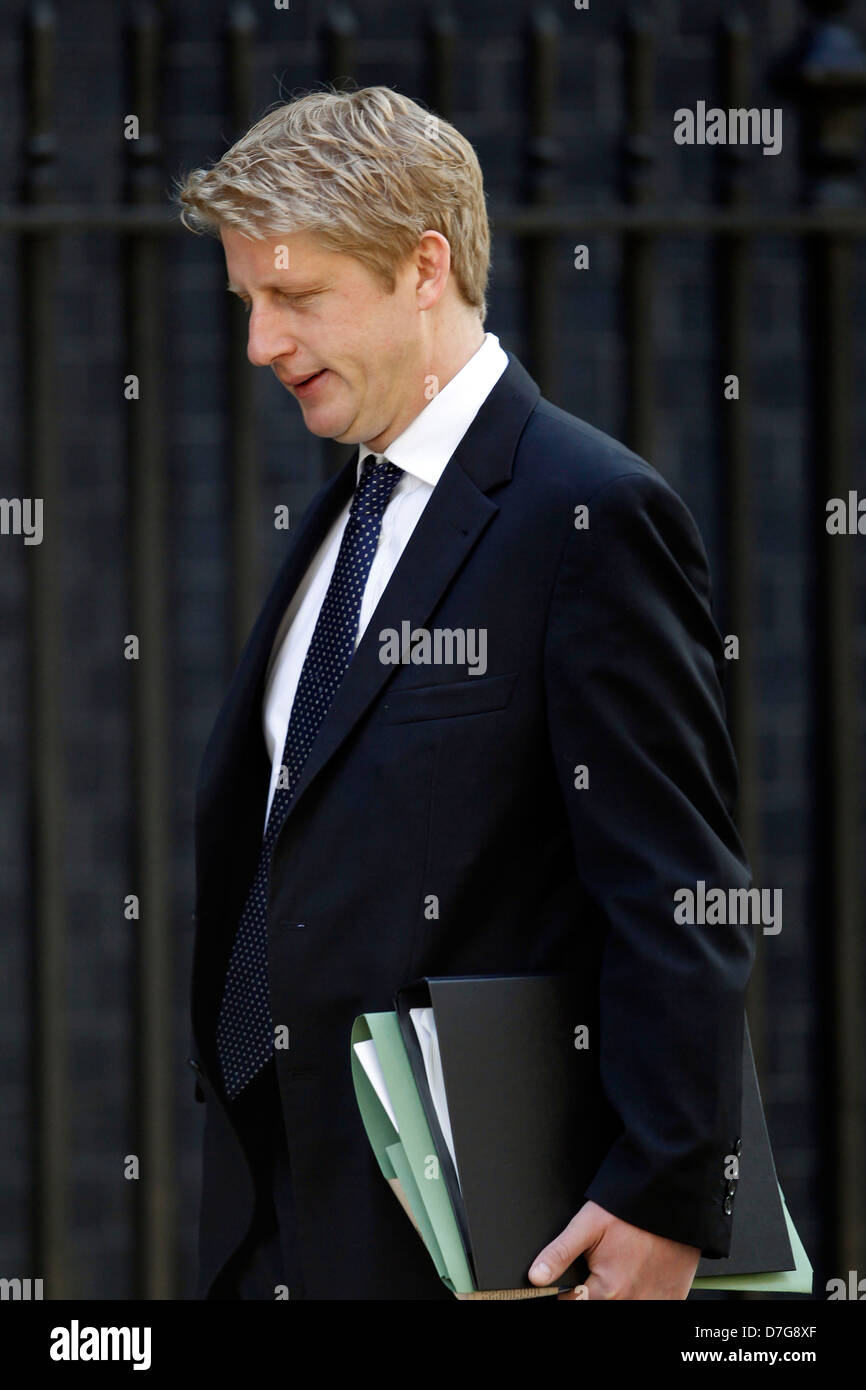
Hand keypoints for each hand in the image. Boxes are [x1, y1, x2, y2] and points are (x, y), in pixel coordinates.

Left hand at [528, 1200, 700, 1299]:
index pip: (575, 1304)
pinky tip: (642, 1276)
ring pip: (627, 1307)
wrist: (671, 1199)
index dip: (569, 1293)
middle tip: (605, 1266)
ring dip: (619, 1294)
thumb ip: (560, 1253)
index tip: (576, 1280)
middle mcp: (632, 1302)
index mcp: (608, 1289)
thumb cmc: (630, 1211)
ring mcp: (655, 1302)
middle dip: (594, 1291)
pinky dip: (644, 1295)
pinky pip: (653, 1305)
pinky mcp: (674, 1298)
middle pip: (601, 1305)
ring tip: (624, 1268)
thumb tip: (536, 1277)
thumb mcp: (588, 1224)